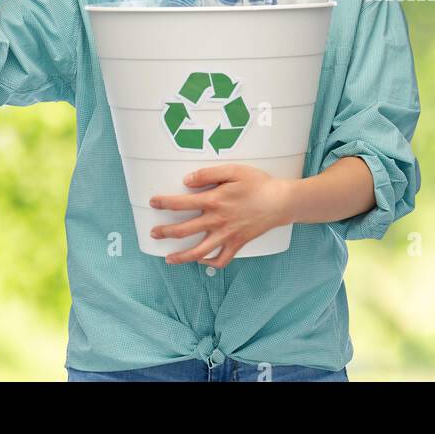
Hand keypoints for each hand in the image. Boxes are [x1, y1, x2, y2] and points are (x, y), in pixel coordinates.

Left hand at [148, 164, 294, 266]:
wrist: (281, 202)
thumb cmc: (259, 184)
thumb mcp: (234, 170)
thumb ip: (208, 175)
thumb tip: (186, 181)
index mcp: (213, 201)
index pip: (180, 203)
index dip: (164, 203)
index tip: (153, 203)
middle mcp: (216, 221)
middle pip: (183, 231)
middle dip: (164, 232)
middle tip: (153, 233)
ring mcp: (226, 235)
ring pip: (198, 252)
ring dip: (180, 256)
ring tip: (169, 258)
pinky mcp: (237, 244)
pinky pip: (221, 259)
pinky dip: (210, 263)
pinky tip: (202, 261)